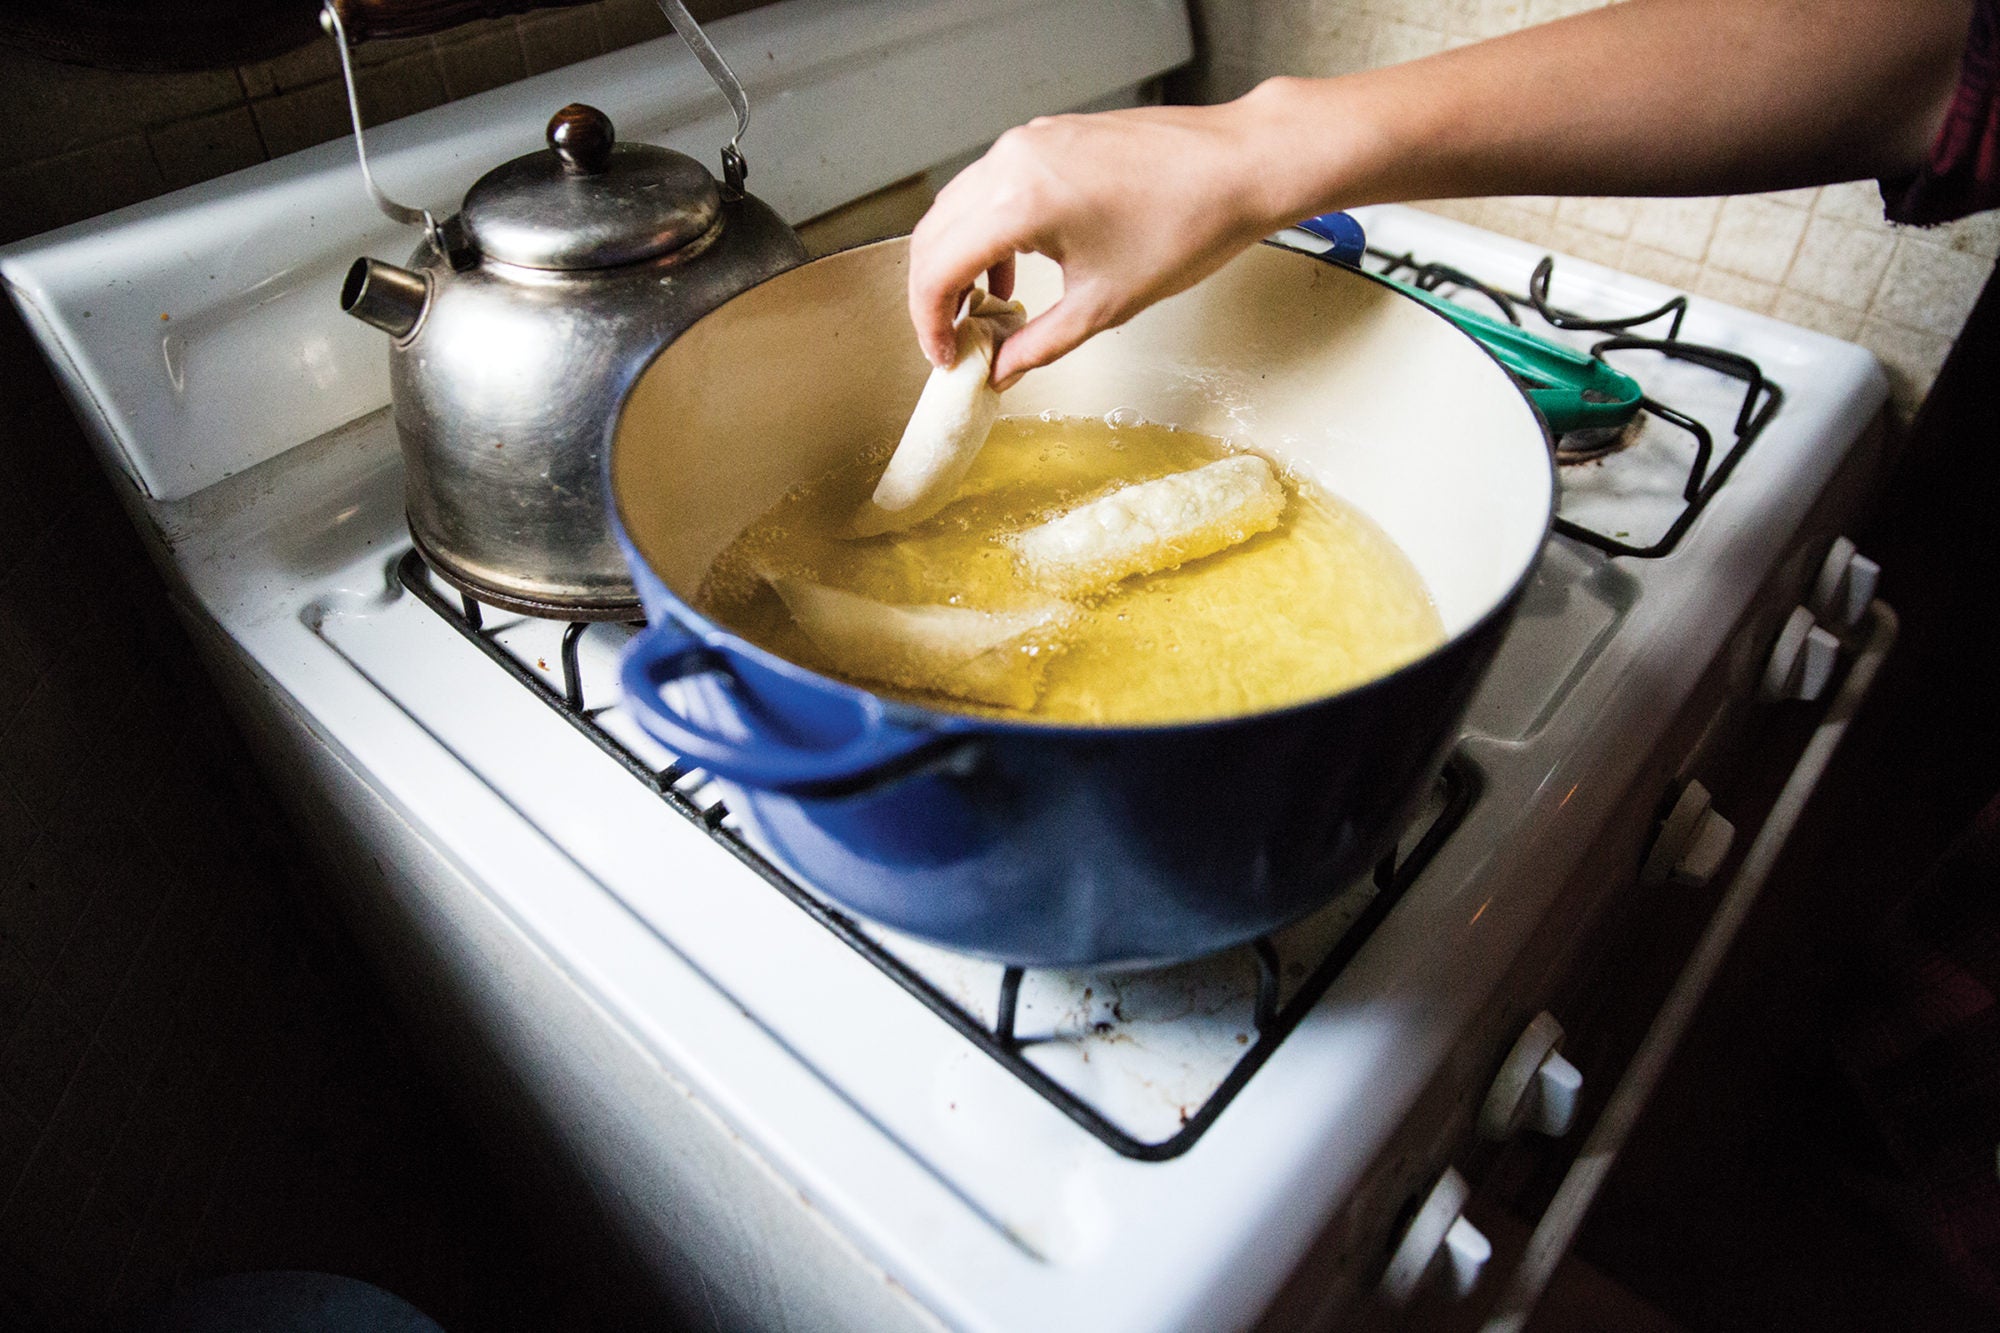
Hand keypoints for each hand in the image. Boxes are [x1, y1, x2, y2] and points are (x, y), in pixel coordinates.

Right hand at [907, 98, 1287, 388]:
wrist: (1241, 167)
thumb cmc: (1187, 226)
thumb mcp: (1103, 306)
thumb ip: (1038, 344)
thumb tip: (1000, 372)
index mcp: (1019, 202)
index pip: (937, 267)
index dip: (930, 322)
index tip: (945, 356)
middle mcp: (1013, 160)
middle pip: (935, 234)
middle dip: (935, 293)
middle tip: (953, 340)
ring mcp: (1030, 141)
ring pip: (960, 207)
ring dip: (958, 261)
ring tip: (981, 312)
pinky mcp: (1049, 136)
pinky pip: (994, 186)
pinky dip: (987, 230)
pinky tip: (1011, 271)